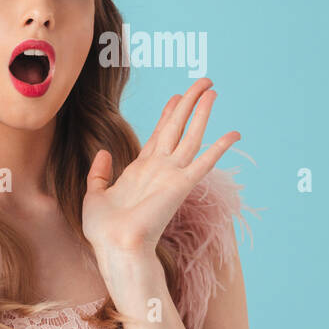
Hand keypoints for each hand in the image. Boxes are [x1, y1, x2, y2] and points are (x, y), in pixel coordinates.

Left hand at [83, 78, 239, 257]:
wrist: (114, 246)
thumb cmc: (104, 230)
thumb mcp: (94, 194)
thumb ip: (99, 173)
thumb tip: (104, 152)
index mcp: (140, 170)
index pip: (158, 135)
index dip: (167, 115)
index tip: (177, 96)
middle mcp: (159, 169)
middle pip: (177, 128)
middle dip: (189, 103)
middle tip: (203, 82)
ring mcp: (171, 175)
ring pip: (190, 136)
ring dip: (201, 113)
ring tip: (212, 90)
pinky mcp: (181, 185)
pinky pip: (204, 162)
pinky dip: (219, 147)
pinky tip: (234, 133)